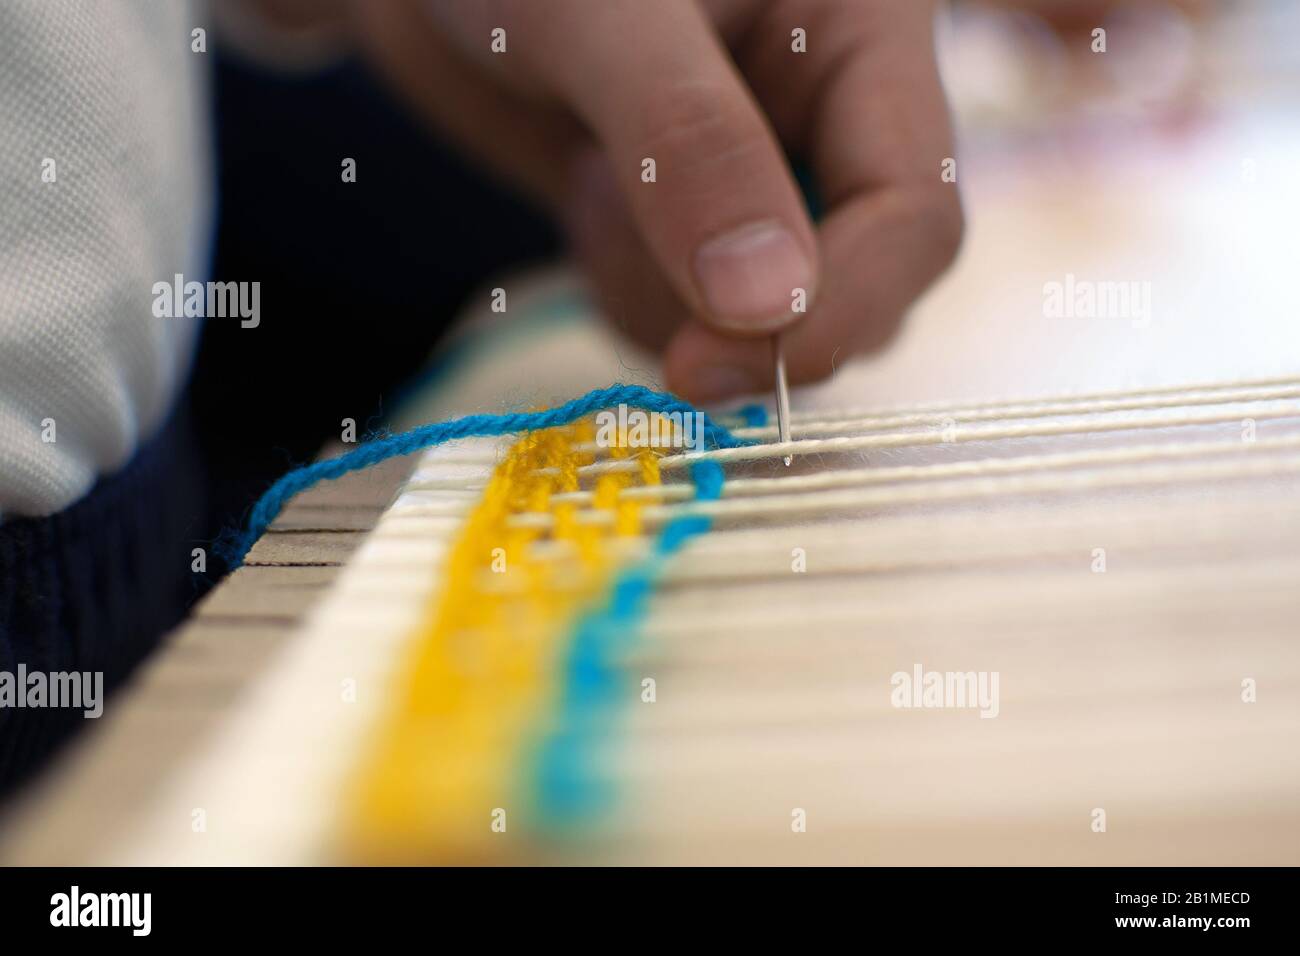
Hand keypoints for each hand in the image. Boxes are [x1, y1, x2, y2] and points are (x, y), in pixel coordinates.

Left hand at [350, 0, 962, 401]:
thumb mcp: (603, 15)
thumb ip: (688, 143)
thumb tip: (770, 306)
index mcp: (862, 33)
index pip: (915, 209)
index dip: (840, 308)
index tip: (713, 365)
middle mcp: (830, 117)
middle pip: (857, 283)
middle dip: (742, 314)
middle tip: (626, 265)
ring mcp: (760, 180)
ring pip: (767, 320)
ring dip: (664, 292)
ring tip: (593, 177)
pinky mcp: (693, 227)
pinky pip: (692, 318)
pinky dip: (629, 288)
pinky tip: (587, 195)